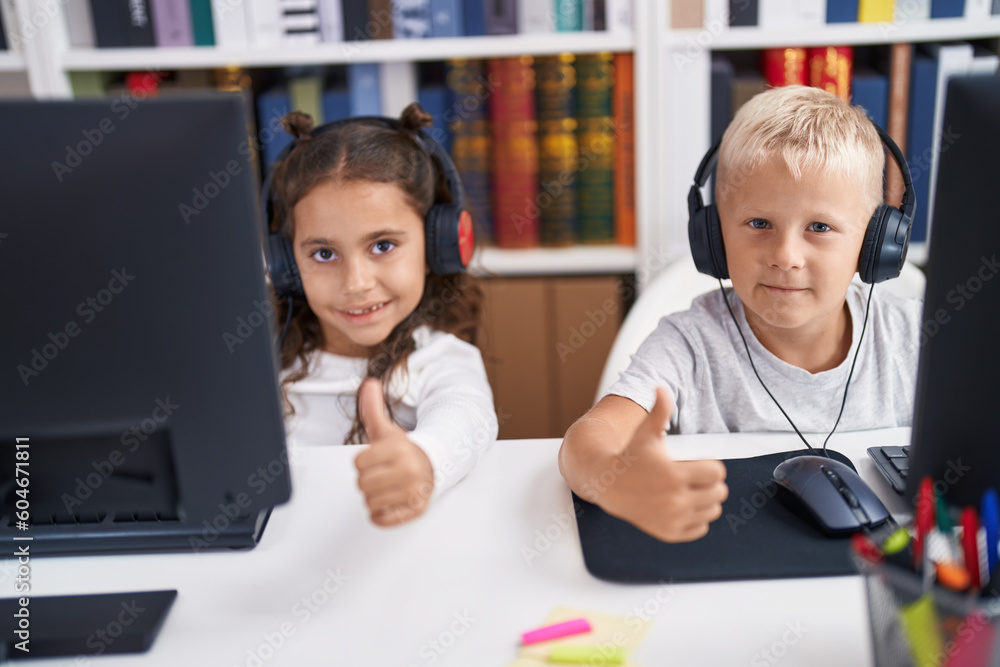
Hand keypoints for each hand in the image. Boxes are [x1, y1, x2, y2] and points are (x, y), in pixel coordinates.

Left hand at [354, 378, 434, 526]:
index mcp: (399, 448)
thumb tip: (369, 383)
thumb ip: (373, 408)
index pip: (358, 463)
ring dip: (374, 497)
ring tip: (388, 487)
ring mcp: (413, 492)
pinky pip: (382, 520)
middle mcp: (408, 470)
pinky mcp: (415, 510)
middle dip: (368, 480)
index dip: (363, 462)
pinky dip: (380, 515)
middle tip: (382, 474)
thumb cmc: (402, 450)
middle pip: (362, 484)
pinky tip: (389, 503)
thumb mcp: (386, 429)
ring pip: (370, 502)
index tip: (377, 459)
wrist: (432, 466)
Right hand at [602, 387, 728, 541]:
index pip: (717, 473)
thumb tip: (661, 387)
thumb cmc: (630, 457)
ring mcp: (673, 519)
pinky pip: (700, 529)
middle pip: (718, 493)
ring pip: (712, 511)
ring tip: (691, 490)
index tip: (698, 464)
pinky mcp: (669, 533)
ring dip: (706, 501)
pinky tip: (683, 506)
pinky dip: (697, 519)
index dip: (711, 466)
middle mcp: (675, 500)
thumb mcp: (645, 433)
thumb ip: (659, 410)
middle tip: (695, 477)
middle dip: (710, 483)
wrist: (608, 485)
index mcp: (674, 475)